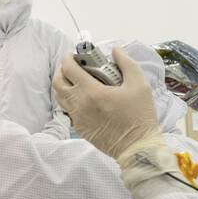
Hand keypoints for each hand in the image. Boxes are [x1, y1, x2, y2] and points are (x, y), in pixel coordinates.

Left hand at [51, 46, 160, 162]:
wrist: (137, 148)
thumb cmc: (140, 116)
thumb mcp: (139, 85)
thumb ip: (126, 63)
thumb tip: (115, 50)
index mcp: (91, 92)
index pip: (69, 69)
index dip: (69, 58)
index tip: (74, 54)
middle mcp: (79, 104)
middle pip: (57, 82)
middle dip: (62, 70)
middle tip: (73, 66)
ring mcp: (77, 118)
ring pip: (59, 97)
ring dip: (63, 85)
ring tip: (76, 80)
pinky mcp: (79, 128)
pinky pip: (67, 110)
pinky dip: (70, 100)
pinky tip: (83, 97)